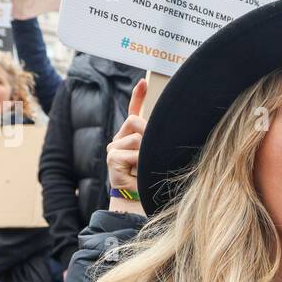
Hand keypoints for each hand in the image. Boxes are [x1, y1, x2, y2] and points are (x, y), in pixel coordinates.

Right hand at [107, 79, 146, 214]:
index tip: (144, 81)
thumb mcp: (155, 156)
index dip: (137, 96)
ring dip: (145, 153)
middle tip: (150, 152)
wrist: (139, 199)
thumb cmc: (149, 179)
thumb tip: (168, 127)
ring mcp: (113, 148)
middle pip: (135, 121)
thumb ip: (156, 141)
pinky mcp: (112, 158)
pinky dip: (139, 163)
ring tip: (143, 168)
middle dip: (148, 134)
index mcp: (131, 137)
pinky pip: (132, 153)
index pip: (132, 111)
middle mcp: (119, 140)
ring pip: (136, 137)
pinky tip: (136, 172)